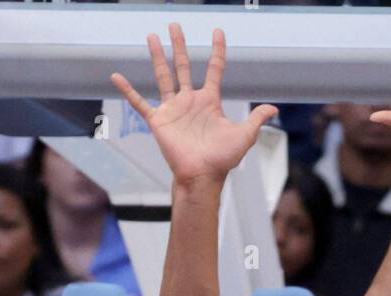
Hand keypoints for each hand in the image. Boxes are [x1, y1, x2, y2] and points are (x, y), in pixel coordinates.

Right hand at [111, 25, 278, 185]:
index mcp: (209, 102)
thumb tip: (274, 108)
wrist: (202, 176)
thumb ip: (256, 119)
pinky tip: (116, 77)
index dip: (217, 51)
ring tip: (152, 36)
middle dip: (180, 45)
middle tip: (175, 24)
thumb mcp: (244, 136)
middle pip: (184, 66)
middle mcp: (190, 101)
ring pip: (163, 76)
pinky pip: (140, 102)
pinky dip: (128, 90)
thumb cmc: (222, 160)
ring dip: (158, 57)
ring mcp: (173, 109)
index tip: (218, 31)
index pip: (215, 70)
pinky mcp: (159, 120)